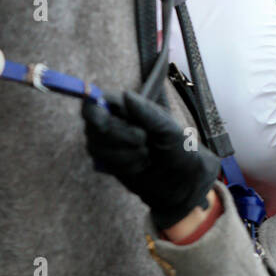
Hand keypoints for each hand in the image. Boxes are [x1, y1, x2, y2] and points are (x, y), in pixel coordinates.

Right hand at [81, 90, 220, 230]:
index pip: (95, 101)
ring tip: (146, 153)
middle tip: (144, 138)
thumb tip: (126, 95)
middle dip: (121, 135)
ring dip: (125, 153)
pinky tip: (140, 165)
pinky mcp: (108, 163)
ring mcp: (107, 144)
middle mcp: (111, 122)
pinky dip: (125, 165)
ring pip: (97, 146)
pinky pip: (105, 163)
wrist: (182, 181)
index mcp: (125, 106)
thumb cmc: (178, 147)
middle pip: (94, 125)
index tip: (102, 121)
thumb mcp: (167, 128)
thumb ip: (146, 111)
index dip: (94, 110)